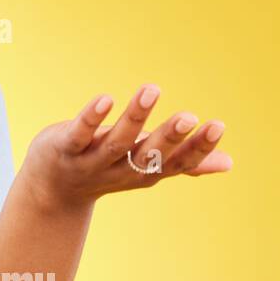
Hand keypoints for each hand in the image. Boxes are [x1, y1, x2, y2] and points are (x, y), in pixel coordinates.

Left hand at [20, 83, 231, 214]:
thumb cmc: (105, 167)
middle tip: (189, 117)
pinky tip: (105, 98)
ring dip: (134, 117)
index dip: (196, 148)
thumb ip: (181, 161)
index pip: (175, 163)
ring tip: (152, 90)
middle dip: (168, 137)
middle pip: (147, 155)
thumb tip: (229, 163)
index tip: (218, 126)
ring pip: (116, 142)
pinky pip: (79, 133)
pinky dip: (91, 117)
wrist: (50, 190)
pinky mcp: (64, 148)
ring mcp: (90, 160)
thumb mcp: (143, 165)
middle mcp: (120, 169)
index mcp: (143, 170)